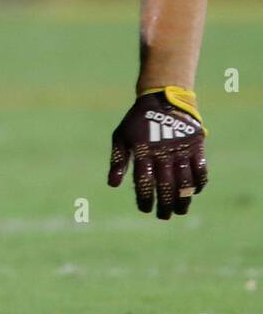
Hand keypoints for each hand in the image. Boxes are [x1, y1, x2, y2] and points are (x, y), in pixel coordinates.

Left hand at [108, 88, 207, 219]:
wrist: (163, 98)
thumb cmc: (138, 121)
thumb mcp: (121, 136)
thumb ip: (118, 161)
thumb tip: (112, 185)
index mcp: (143, 151)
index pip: (143, 182)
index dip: (144, 199)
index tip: (145, 209)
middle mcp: (162, 152)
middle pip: (165, 187)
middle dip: (164, 205)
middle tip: (163, 215)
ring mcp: (181, 150)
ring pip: (184, 183)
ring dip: (182, 200)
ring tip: (179, 211)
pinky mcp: (197, 147)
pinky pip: (201, 171)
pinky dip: (199, 184)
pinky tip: (193, 192)